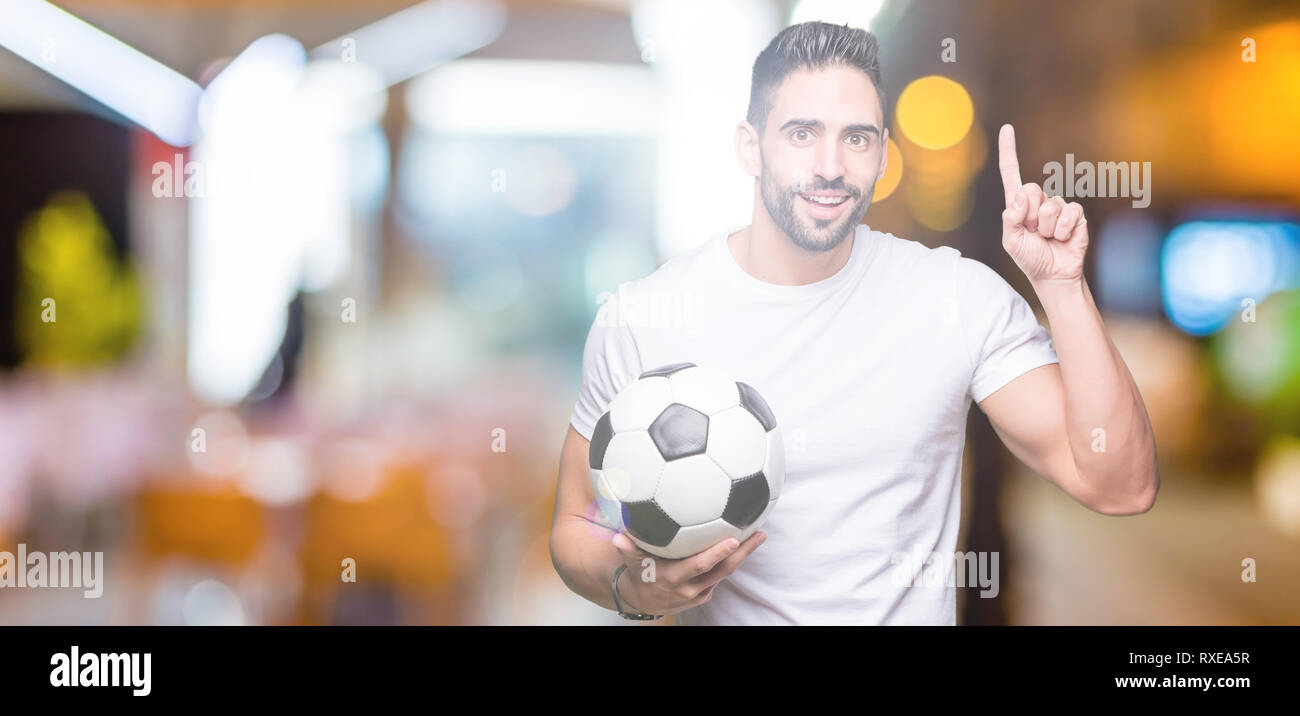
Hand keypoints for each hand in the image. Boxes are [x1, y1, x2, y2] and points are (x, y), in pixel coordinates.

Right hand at [610, 531, 765, 615]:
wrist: (642, 602)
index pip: (701, 565)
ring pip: (725, 573)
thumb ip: (627, 549)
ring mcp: (699, 593)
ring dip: (742, 556)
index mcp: (675, 578)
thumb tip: (618, 537)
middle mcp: (690, 588)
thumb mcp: (631, 563)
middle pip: (723, 570)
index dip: (717, 553)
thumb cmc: (638, 575)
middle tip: (759, 534)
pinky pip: (720, 577)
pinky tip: (740, 547)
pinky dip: (730, 563)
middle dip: (743, 553)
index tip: (733, 539)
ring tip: (757, 536)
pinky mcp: (704, 595)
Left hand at [997, 124, 1088, 283]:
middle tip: (1035, 232)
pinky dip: (1063, 229)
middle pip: (1031, 189)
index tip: (1007, 128)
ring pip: (1049, 205)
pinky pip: (1068, 212)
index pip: (1012, 173)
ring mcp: (1057, 206)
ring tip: (1048, 238)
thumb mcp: (1012, 241)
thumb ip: (1010, 219)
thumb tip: (1018, 197)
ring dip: (1047, 227)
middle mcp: (1038, 201)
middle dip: (1030, 215)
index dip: (1009, 151)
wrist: (1054, 274)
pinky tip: (1062, 238)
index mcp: (1018, 205)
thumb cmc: (1030, 257)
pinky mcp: (1075, 213)